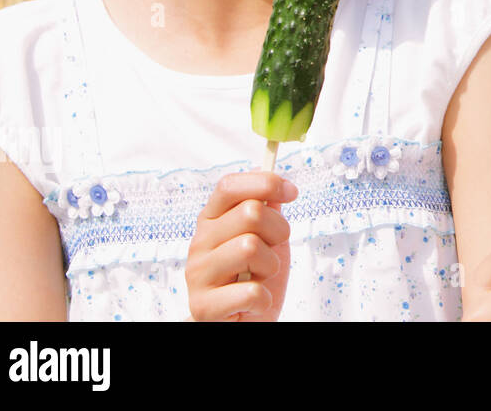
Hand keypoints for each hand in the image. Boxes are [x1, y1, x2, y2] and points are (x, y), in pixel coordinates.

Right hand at [185, 172, 296, 321]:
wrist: (243, 320)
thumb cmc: (254, 275)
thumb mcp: (267, 235)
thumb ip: (266, 206)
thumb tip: (265, 170)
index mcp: (211, 220)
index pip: (229, 186)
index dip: (265, 182)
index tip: (292, 193)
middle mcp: (199, 242)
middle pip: (250, 212)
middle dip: (278, 230)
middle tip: (273, 249)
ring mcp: (198, 274)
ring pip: (251, 248)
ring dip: (270, 266)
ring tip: (260, 277)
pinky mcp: (203, 306)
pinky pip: (251, 292)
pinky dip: (264, 299)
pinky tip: (254, 302)